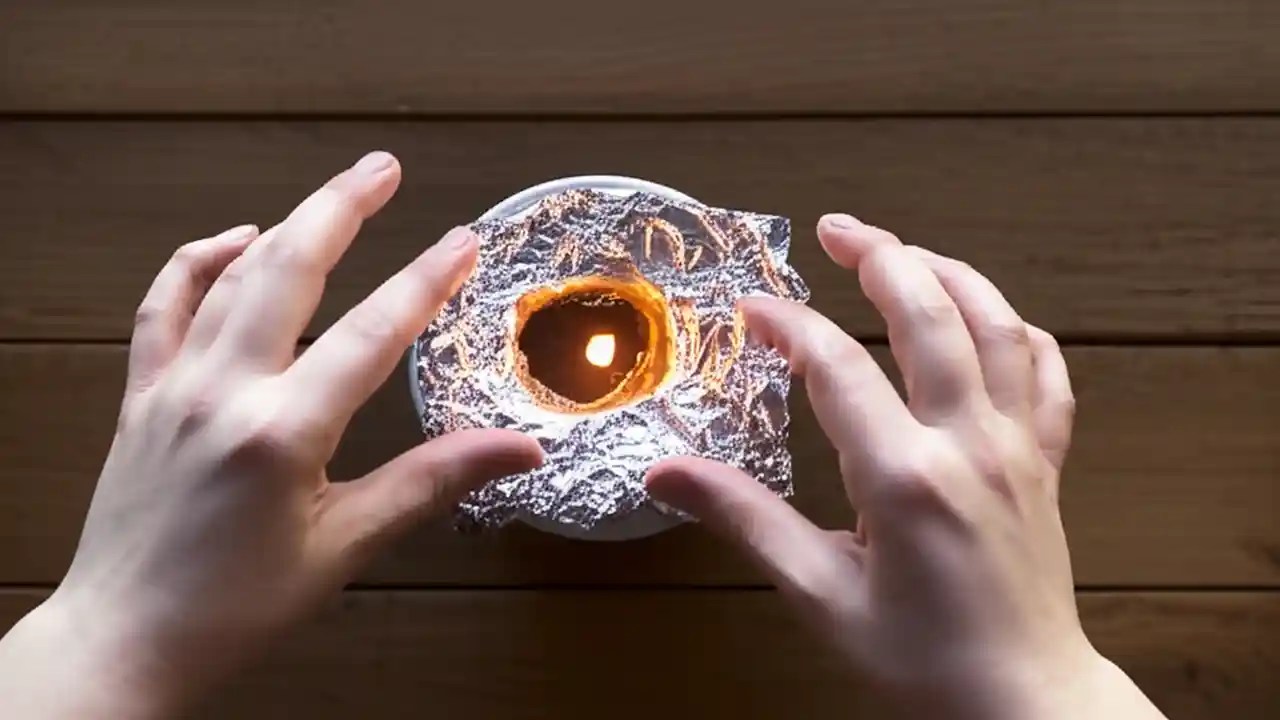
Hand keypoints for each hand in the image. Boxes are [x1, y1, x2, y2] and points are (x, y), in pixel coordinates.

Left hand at [0, 152, 541, 718]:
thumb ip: (432, 484)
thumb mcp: (345, 547)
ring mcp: (173, 387)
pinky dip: (196, 264)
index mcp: (281, 432)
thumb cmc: (237, 607)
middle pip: (288, 270)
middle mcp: (223, 392)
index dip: (424, 282)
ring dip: (283, 226)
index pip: (369, 335)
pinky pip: (161, 308)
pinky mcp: (141, 396)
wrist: (126, 640)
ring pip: (228, 278)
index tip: (464, 241)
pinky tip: (231, 243)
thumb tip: (520, 451)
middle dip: (342, 208)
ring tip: (333, 196)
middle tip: (384, 166)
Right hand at [647, 215, 1165, 718]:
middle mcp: (969, 446)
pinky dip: (1019, 331)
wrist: (1024, 703)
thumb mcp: (818, 594)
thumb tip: (665, 474)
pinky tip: (989, 318)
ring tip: (906, 251)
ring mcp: (1018, 448)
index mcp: (905, 477)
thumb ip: (744, 519)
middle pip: (930, 313)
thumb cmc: (922, 660)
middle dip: (880, 256)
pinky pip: (1048, 376)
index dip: (788, 323)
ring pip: (998, 327)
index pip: (837, 366)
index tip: (752, 307)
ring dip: (951, 274)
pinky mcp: (1045, 464)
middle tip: (836, 227)